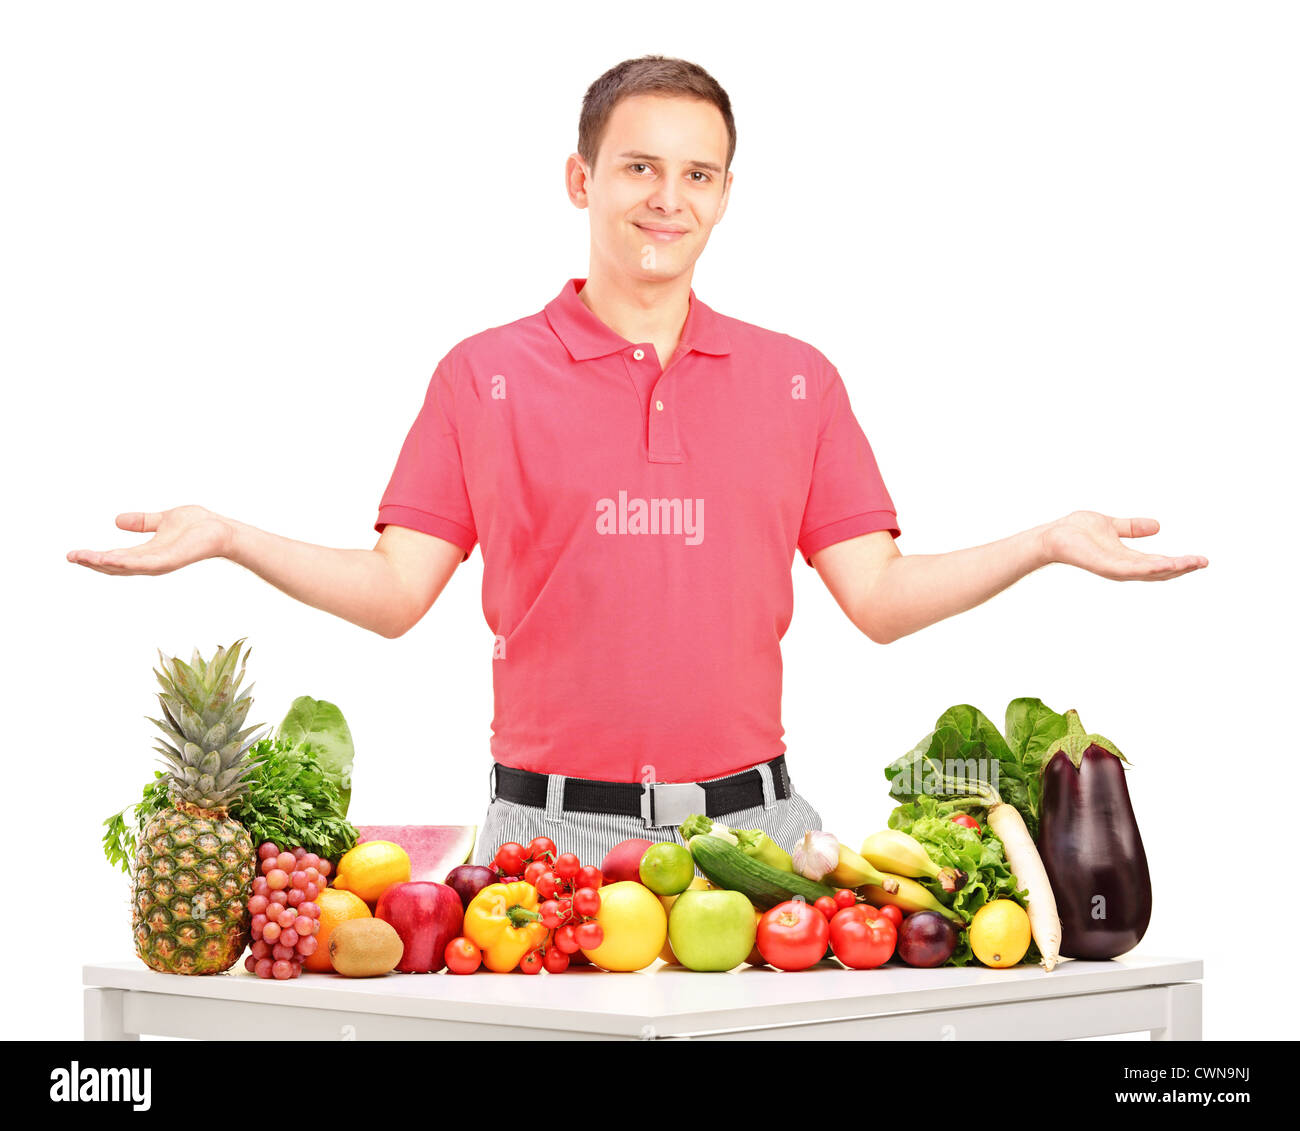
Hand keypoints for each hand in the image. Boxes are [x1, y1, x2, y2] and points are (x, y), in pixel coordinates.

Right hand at [66, 506, 235, 575]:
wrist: (221, 530)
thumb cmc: (199, 525)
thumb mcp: (163, 520)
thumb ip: (142, 522)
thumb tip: (116, 520)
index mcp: (147, 552)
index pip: (115, 558)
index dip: (95, 557)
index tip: (73, 554)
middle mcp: (150, 562)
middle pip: (115, 566)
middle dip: (92, 562)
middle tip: (70, 557)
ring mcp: (158, 563)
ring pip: (124, 566)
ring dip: (101, 563)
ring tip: (80, 557)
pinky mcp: (167, 561)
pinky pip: (141, 563)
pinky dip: (123, 562)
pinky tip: (107, 558)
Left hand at [1041, 511, 1207, 580]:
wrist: (1053, 535)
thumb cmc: (1076, 531)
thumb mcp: (1112, 525)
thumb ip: (1132, 528)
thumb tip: (1158, 526)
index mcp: (1127, 558)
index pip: (1159, 562)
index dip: (1180, 562)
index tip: (1201, 559)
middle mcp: (1124, 567)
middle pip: (1160, 571)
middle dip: (1183, 568)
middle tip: (1204, 562)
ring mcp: (1116, 568)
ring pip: (1150, 572)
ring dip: (1173, 568)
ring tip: (1194, 563)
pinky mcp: (1106, 566)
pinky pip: (1132, 569)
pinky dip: (1150, 568)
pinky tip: (1166, 565)